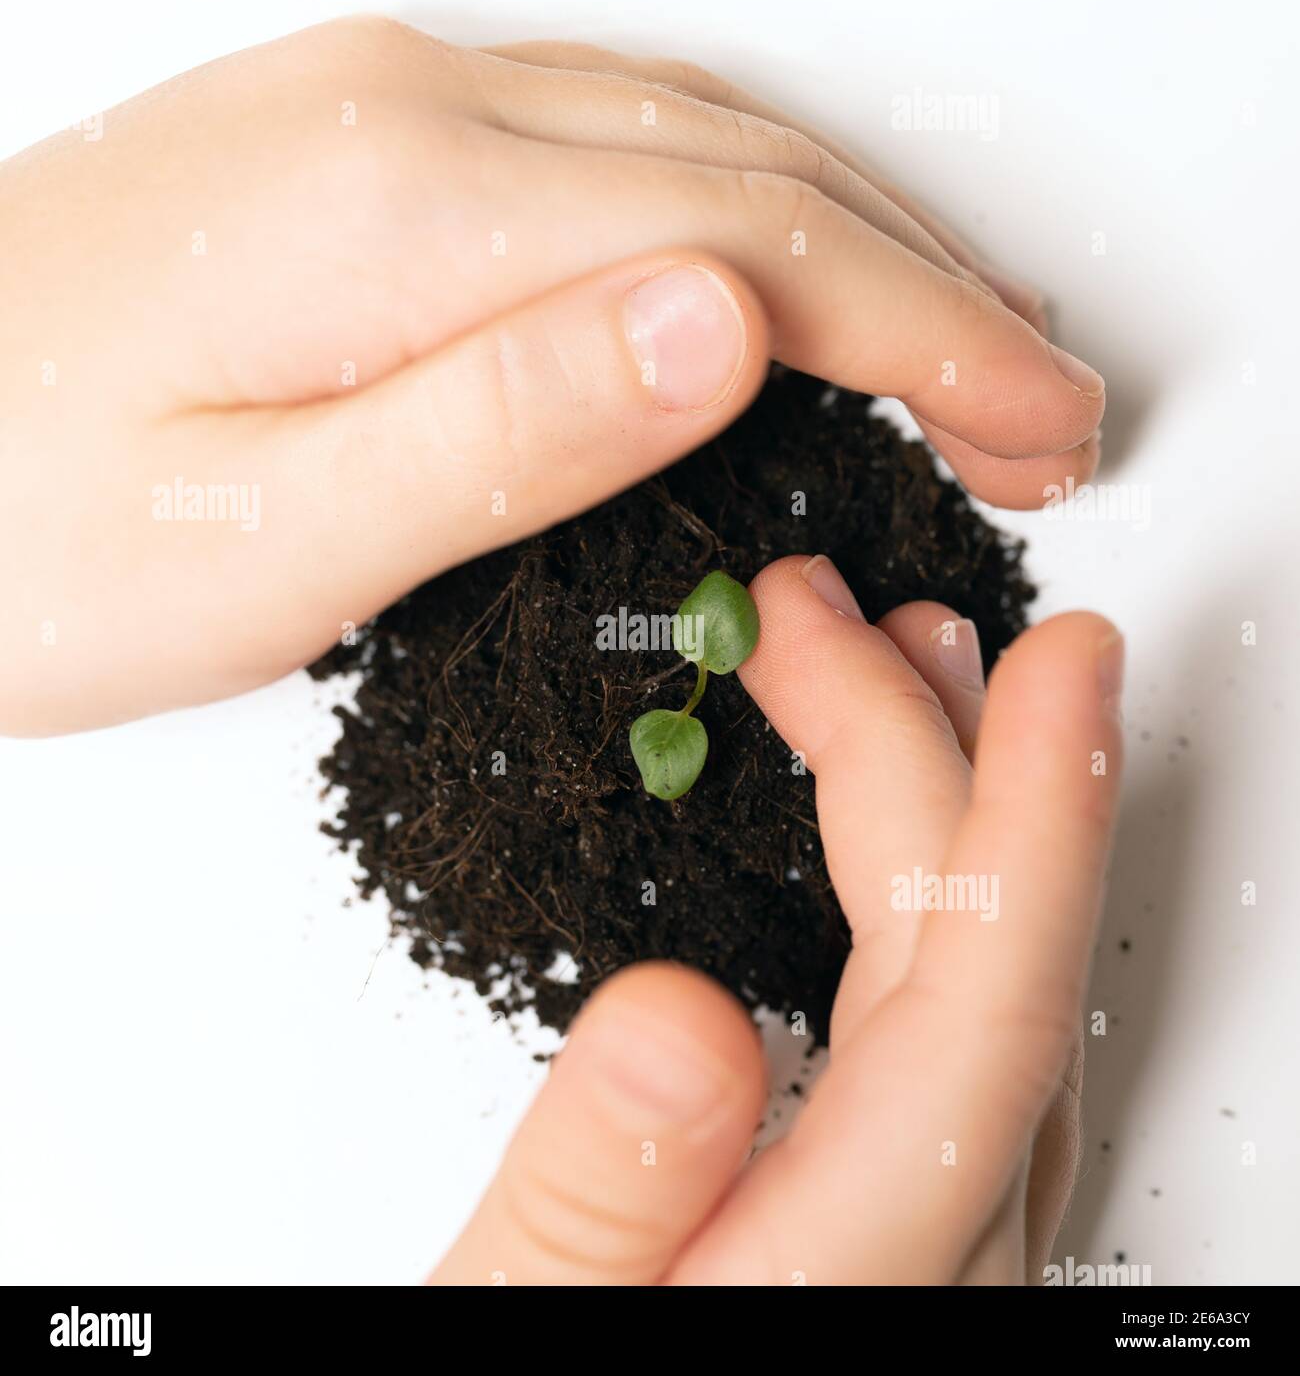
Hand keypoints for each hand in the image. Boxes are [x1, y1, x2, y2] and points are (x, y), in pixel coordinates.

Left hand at [1, 18, 1103, 735]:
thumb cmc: (11, 528)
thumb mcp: (267, 540)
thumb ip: (500, 431)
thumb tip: (721, 332)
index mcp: (402, 211)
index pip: (757, 253)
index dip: (934, 341)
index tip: (1042, 421)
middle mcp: (406, 115)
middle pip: (756, 177)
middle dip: (936, 292)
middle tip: (1041, 406)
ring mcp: (381, 114)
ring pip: (698, 148)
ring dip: (858, 246)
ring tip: (957, 347)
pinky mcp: (360, 154)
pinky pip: (611, 153)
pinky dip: (743, 217)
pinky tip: (778, 276)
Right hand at [431, 556, 1121, 1284]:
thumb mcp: (500, 1342)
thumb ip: (594, 1212)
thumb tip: (678, 1019)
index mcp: (846, 1278)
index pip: (984, 1016)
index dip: (1035, 819)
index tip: (1060, 665)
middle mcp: (923, 1260)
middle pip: (979, 965)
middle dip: (923, 754)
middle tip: (831, 620)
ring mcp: (917, 1238)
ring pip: (982, 985)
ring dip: (949, 803)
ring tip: (900, 668)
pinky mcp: (880, 1214)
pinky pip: (946, 1021)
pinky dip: (923, 892)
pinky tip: (884, 832)